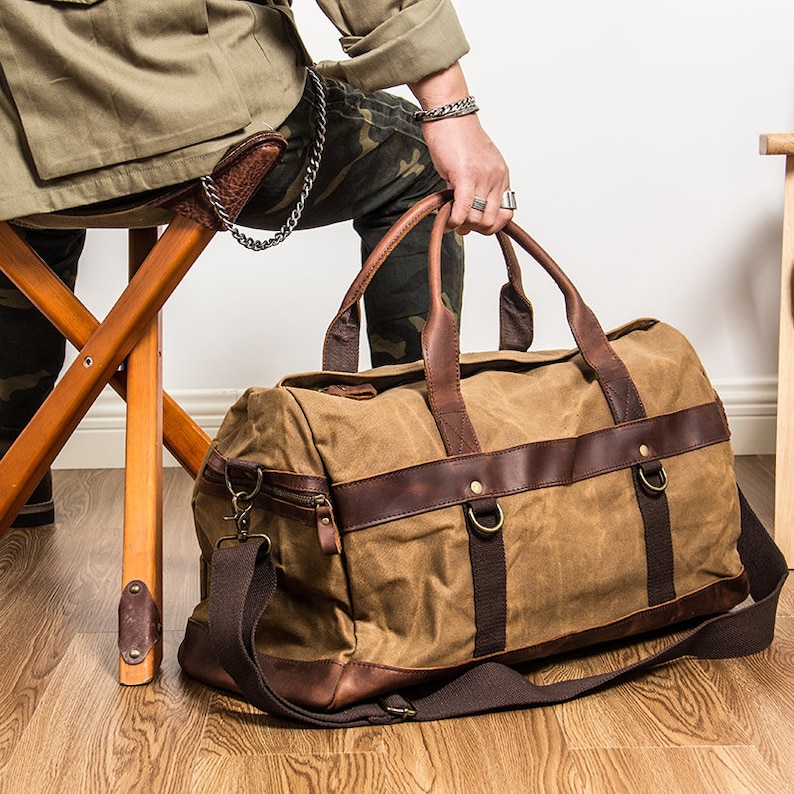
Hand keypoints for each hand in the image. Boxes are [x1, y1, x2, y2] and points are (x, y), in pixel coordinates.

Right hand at [410, 63, 512, 234]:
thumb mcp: (472, 167)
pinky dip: (455, 220)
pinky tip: (448, 219)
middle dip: (475, 228)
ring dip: (463, 224)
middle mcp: (496, 177)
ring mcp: (483, 176)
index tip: (475, 224)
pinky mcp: (465, 175)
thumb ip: (473, 190)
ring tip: (451, 218)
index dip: (490, 225)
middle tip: (460, 224)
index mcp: (501, 176)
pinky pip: (464, 209)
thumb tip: (464, 217)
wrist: (449, 114)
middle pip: (491, 221)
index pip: (506, 214)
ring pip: (478, 218)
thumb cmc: (456, 138)